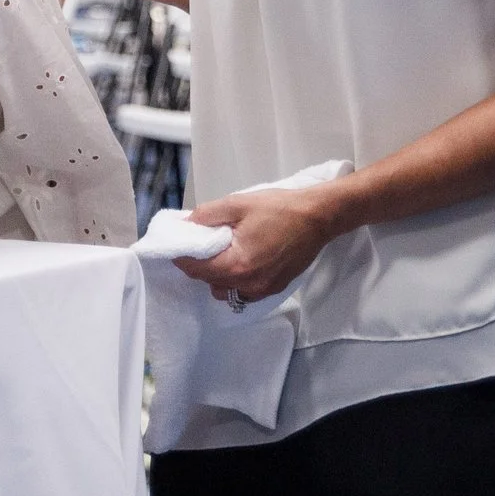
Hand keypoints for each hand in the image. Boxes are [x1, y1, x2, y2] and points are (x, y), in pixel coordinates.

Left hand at [172, 187, 342, 303]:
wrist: (318, 217)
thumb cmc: (278, 208)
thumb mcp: (236, 204)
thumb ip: (206, 216)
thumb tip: (186, 225)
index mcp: (237, 265)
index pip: (196, 269)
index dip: (181, 257)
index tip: (176, 245)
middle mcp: (249, 284)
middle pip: (209, 281)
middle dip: (198, 265)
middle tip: (197, 244)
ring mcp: (263, 290)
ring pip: (226, 290)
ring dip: (216, 275)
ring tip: (219, 253)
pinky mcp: (274, 288)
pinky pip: (244, 291)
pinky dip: (235, 280)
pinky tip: (238, 262)